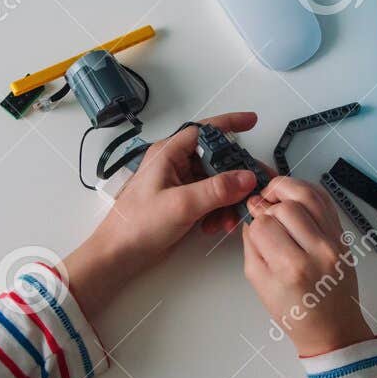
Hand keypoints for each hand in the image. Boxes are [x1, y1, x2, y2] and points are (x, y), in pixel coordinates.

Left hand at [62, 111, 261, 318]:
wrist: (119, 255)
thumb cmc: (137, 225)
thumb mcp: (181, 204)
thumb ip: (216, 189)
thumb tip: (247, 177)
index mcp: (168, 154)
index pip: (204, 130)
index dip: (229, 124)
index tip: (252, 122)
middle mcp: (174, 165)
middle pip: (216, 159)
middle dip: (237, 176)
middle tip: (257, 187)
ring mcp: (179, 185)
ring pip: (217, 183)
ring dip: (229, 200)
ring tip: (230, 219)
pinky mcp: (183, 204)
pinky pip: (210, 201)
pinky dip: (219, 212)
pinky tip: (216, 226)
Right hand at [242, 176, 372, 356]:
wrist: (332, 329)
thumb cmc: (297, 314)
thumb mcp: (261, 286)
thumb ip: (252, 248)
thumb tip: (252, 217)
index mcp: (291, 268)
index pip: (263, 225)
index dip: (254, 222)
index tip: (253, 224)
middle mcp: (317, 252)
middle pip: (286, 206)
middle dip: (268, 205)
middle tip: (263, 211)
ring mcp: (334, 242)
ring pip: (308, 195)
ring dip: (287, 189)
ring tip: (276, 195)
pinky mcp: (343, 237)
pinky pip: (326, 201)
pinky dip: (308, 192)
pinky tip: (295, 197)